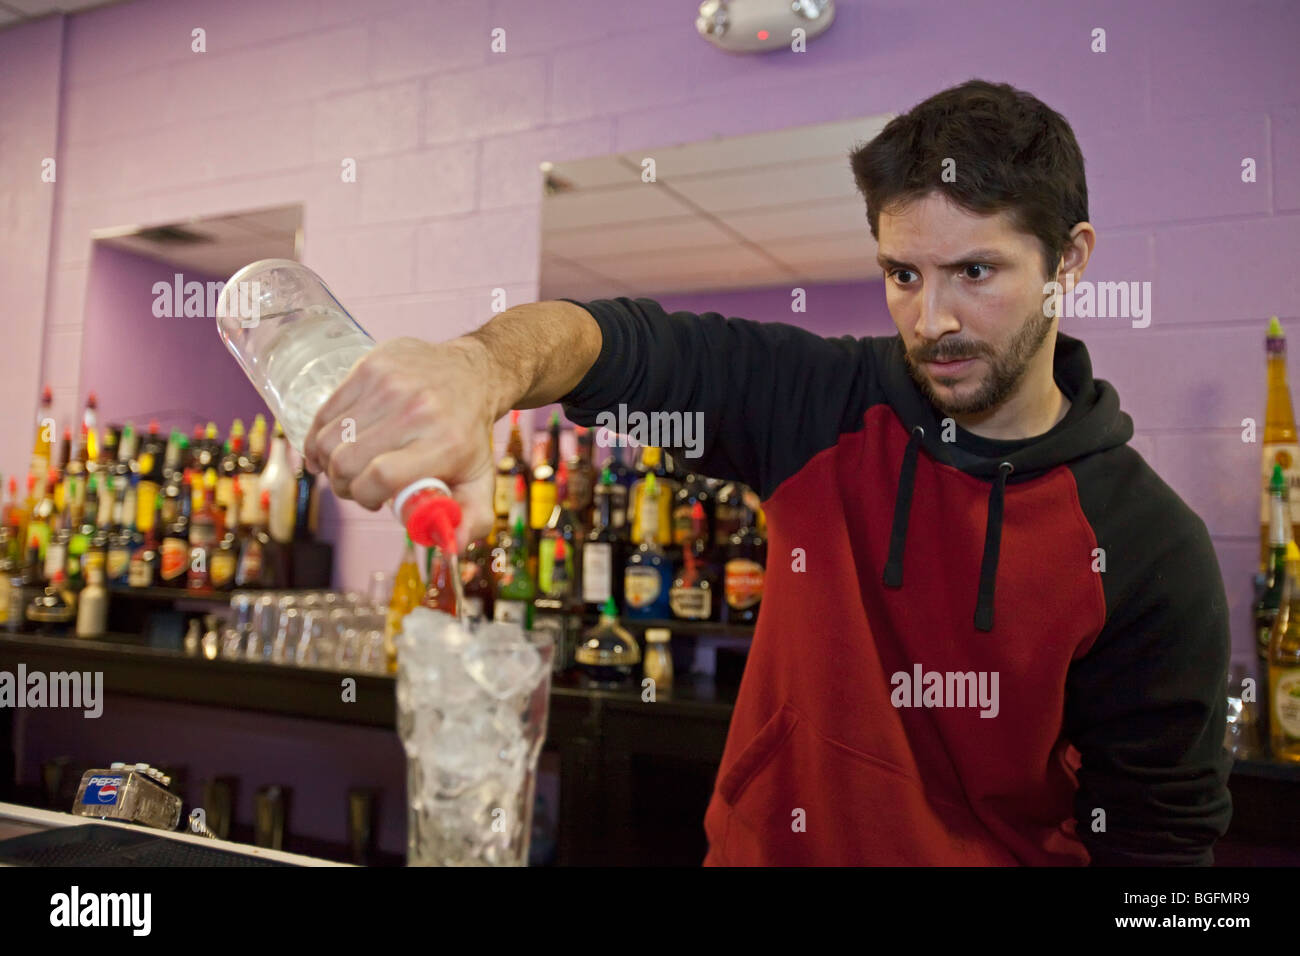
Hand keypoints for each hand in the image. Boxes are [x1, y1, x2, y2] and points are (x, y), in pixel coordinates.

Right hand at [302, 336, 497, 551]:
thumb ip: (473, 521)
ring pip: (328, 439)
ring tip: (348, 465)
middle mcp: (418, 410)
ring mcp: (391, 384)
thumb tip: (452, 545)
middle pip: (348, 462)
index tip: (374, 501)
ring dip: (328, 462)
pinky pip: (324, 412)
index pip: (381, 477)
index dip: (366, 497)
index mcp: (445, 443)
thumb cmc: (469, 436)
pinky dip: (320, 435)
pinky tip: (335, 444)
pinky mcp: (370, 366)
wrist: (472, 374)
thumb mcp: (481, 480)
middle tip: (357, 486)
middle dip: (344, 485)